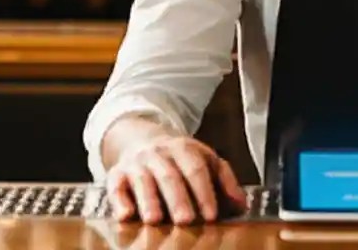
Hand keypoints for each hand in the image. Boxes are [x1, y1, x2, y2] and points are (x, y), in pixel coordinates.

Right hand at [104, 120, 246, 224]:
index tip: (211, 215)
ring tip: (155, 220)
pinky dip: (119, 200)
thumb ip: (224, 180)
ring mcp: (136, 163)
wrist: (140, 138)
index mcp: (184, 149)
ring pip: (142, 180)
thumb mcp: (205, 159)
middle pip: (169, 176)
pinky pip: (116, 186)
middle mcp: (158, 154)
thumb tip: (241, 205)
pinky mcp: (117, 174)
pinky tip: (125, 215)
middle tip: (185, 220)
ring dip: (149, 201)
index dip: (204, 192)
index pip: (196, 169)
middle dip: (178, 199)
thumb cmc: (179, 158)